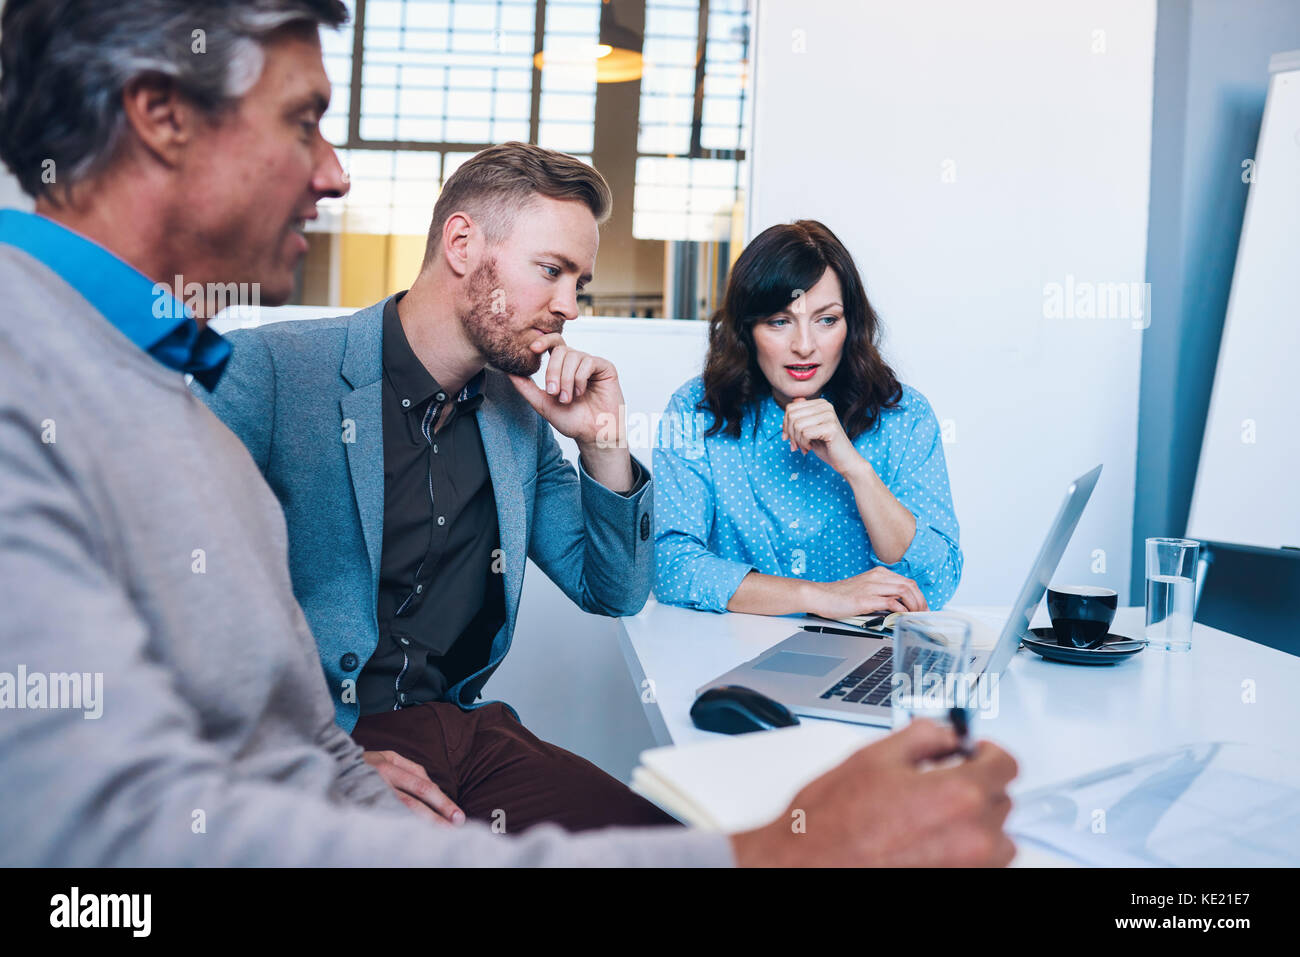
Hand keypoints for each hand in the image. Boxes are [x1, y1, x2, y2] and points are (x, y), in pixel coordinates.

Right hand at [363, 750, 464, 826]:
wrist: (325, 764)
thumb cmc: (360, 765)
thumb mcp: (384, 758)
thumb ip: (409, 771)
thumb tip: (434, 790)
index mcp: (390, 760)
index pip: (423, 783)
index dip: (443, 801)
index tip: (457, 815)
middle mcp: (381, 771)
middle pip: (418, 793)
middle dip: (440, 810)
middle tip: (456, 826)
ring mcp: (370, 785)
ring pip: (403, 806)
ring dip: (425, 821)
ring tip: (440, 835)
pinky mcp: (360, 798)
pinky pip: (384, 814)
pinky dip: (400, 825)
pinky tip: (411, 835)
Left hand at [507, 333, 625, 446]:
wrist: (592, 434)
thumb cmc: (571, 420)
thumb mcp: (543, 403)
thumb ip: (526, 387)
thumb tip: (507, 372)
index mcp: (562, 367)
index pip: (552, 344)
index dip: (543, 341)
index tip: (532, 348)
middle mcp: (577, 362)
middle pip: (560, 350)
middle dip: (553, 371)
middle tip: (553, 392)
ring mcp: (591, 364)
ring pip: (573, 356)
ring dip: (567, 379)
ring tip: (568, 398)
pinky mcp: (605, 368)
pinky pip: (588, 362)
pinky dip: (580, 379)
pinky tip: (581, 393)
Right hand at [730, 719, 1018, 866]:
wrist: (806, 867)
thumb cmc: (830, 824)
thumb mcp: (873, 757)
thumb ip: (923, 737)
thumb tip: (946, 733)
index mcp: (957, 796)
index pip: (1006, 764)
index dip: (987, 752)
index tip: (974, 752)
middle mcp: (973, 839)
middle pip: (1002, 801)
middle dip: (975, 787)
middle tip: (940, 783)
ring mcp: (967, 870)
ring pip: (995, 840)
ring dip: (974, 825)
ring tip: (931, 819)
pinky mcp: (956, 885)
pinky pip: (977, 866)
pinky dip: (961, 854)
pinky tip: (924, 844)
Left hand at [782, 397, 863, 476]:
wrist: (844, 460)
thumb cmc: (826, 446)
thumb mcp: (809, 429)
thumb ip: (802, 414)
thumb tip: (794, 399)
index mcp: (820, 404)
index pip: (790, 408)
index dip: (785, 425)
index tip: (788, 438)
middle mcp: (825, 406)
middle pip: (792, 415)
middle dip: (790, 434)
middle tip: (796, 446)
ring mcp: (829, 415)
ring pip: (797, 425)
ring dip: (797, 440)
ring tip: (805, 447)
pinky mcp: (830, 427)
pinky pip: (805, 433)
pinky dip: (804, 444)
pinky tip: (810, 448)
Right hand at [807, 566, 928, 616]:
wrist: (819, 595)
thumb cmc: (838, 596)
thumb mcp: (863, 589)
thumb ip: (879, 593)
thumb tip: (896, 606)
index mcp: (878, 574)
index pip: (907, 581)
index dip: (919, 595)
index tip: (922, 608)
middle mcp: (877, 577)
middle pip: (910, 585)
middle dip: (921, 601)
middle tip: (924, 614)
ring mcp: (872, 587)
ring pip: (904, 591)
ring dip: (915, 606)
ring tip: (916, 617)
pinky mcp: (866, 599)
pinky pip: (891, 602)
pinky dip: (901, 610)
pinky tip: (903, 617)